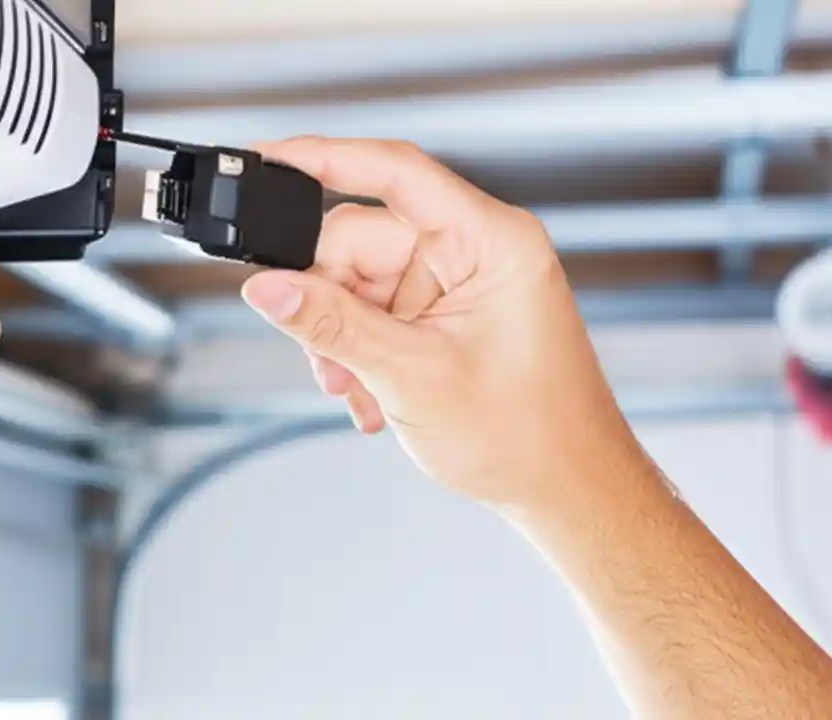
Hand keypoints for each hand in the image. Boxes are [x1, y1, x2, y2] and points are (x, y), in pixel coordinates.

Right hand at [242, 137, 641, 509]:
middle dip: (328, 298)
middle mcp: (475, 249)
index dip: (322, 158)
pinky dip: (361, 350)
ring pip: (359, 280)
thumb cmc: (528, 435)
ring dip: (341, 337)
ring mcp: (459, 281)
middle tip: (325, 357)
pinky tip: (371, 393)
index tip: (264, 158)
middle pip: (361, 237)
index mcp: (490, 241)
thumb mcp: (413, 376)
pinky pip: (377, 310)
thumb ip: (332, 325)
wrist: (567, 490)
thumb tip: (266, 288)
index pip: (395, 171)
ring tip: (355, 388)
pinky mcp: (446, 312)